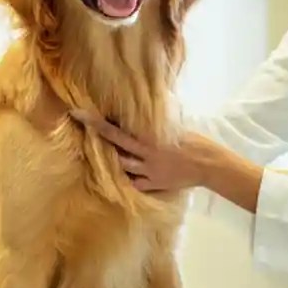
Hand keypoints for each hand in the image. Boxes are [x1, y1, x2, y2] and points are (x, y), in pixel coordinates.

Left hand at [70, 110, 213, 192]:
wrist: (209, 164)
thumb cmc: (195, 141)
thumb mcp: (176, 125)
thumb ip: (157, 121)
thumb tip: (148, 103)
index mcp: (150, 139)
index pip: (117, 131)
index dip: (97, 123)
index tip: (79, 114)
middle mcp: (145, 156)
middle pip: (115, 148)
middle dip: (98, 139)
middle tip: (81, 128)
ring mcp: (149, 172)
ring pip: (122, 167)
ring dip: (112, 160)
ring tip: (101, 153)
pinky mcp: (155, 184)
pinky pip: (135, 183)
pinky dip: (128, 179)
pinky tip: (122, 175)